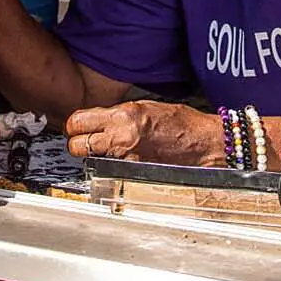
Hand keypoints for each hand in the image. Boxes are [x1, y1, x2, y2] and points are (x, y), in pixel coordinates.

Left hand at [64, 101, 225, 167]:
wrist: (204, 144)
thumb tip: (98, 119)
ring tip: (108, 150)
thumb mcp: (146, 107)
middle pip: (75, 145)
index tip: (79, 126)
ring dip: (94, 155)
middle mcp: (121, 136)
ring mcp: (126, 158)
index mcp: (124, 115)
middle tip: (86, 141)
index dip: (75, 125)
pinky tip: (124, 160)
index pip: (77, 121)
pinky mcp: (133, 173)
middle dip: (77, 143)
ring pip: (90, 160)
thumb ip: (118, 114)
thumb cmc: (182, 124)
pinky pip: (109, 169)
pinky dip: (111, 166)